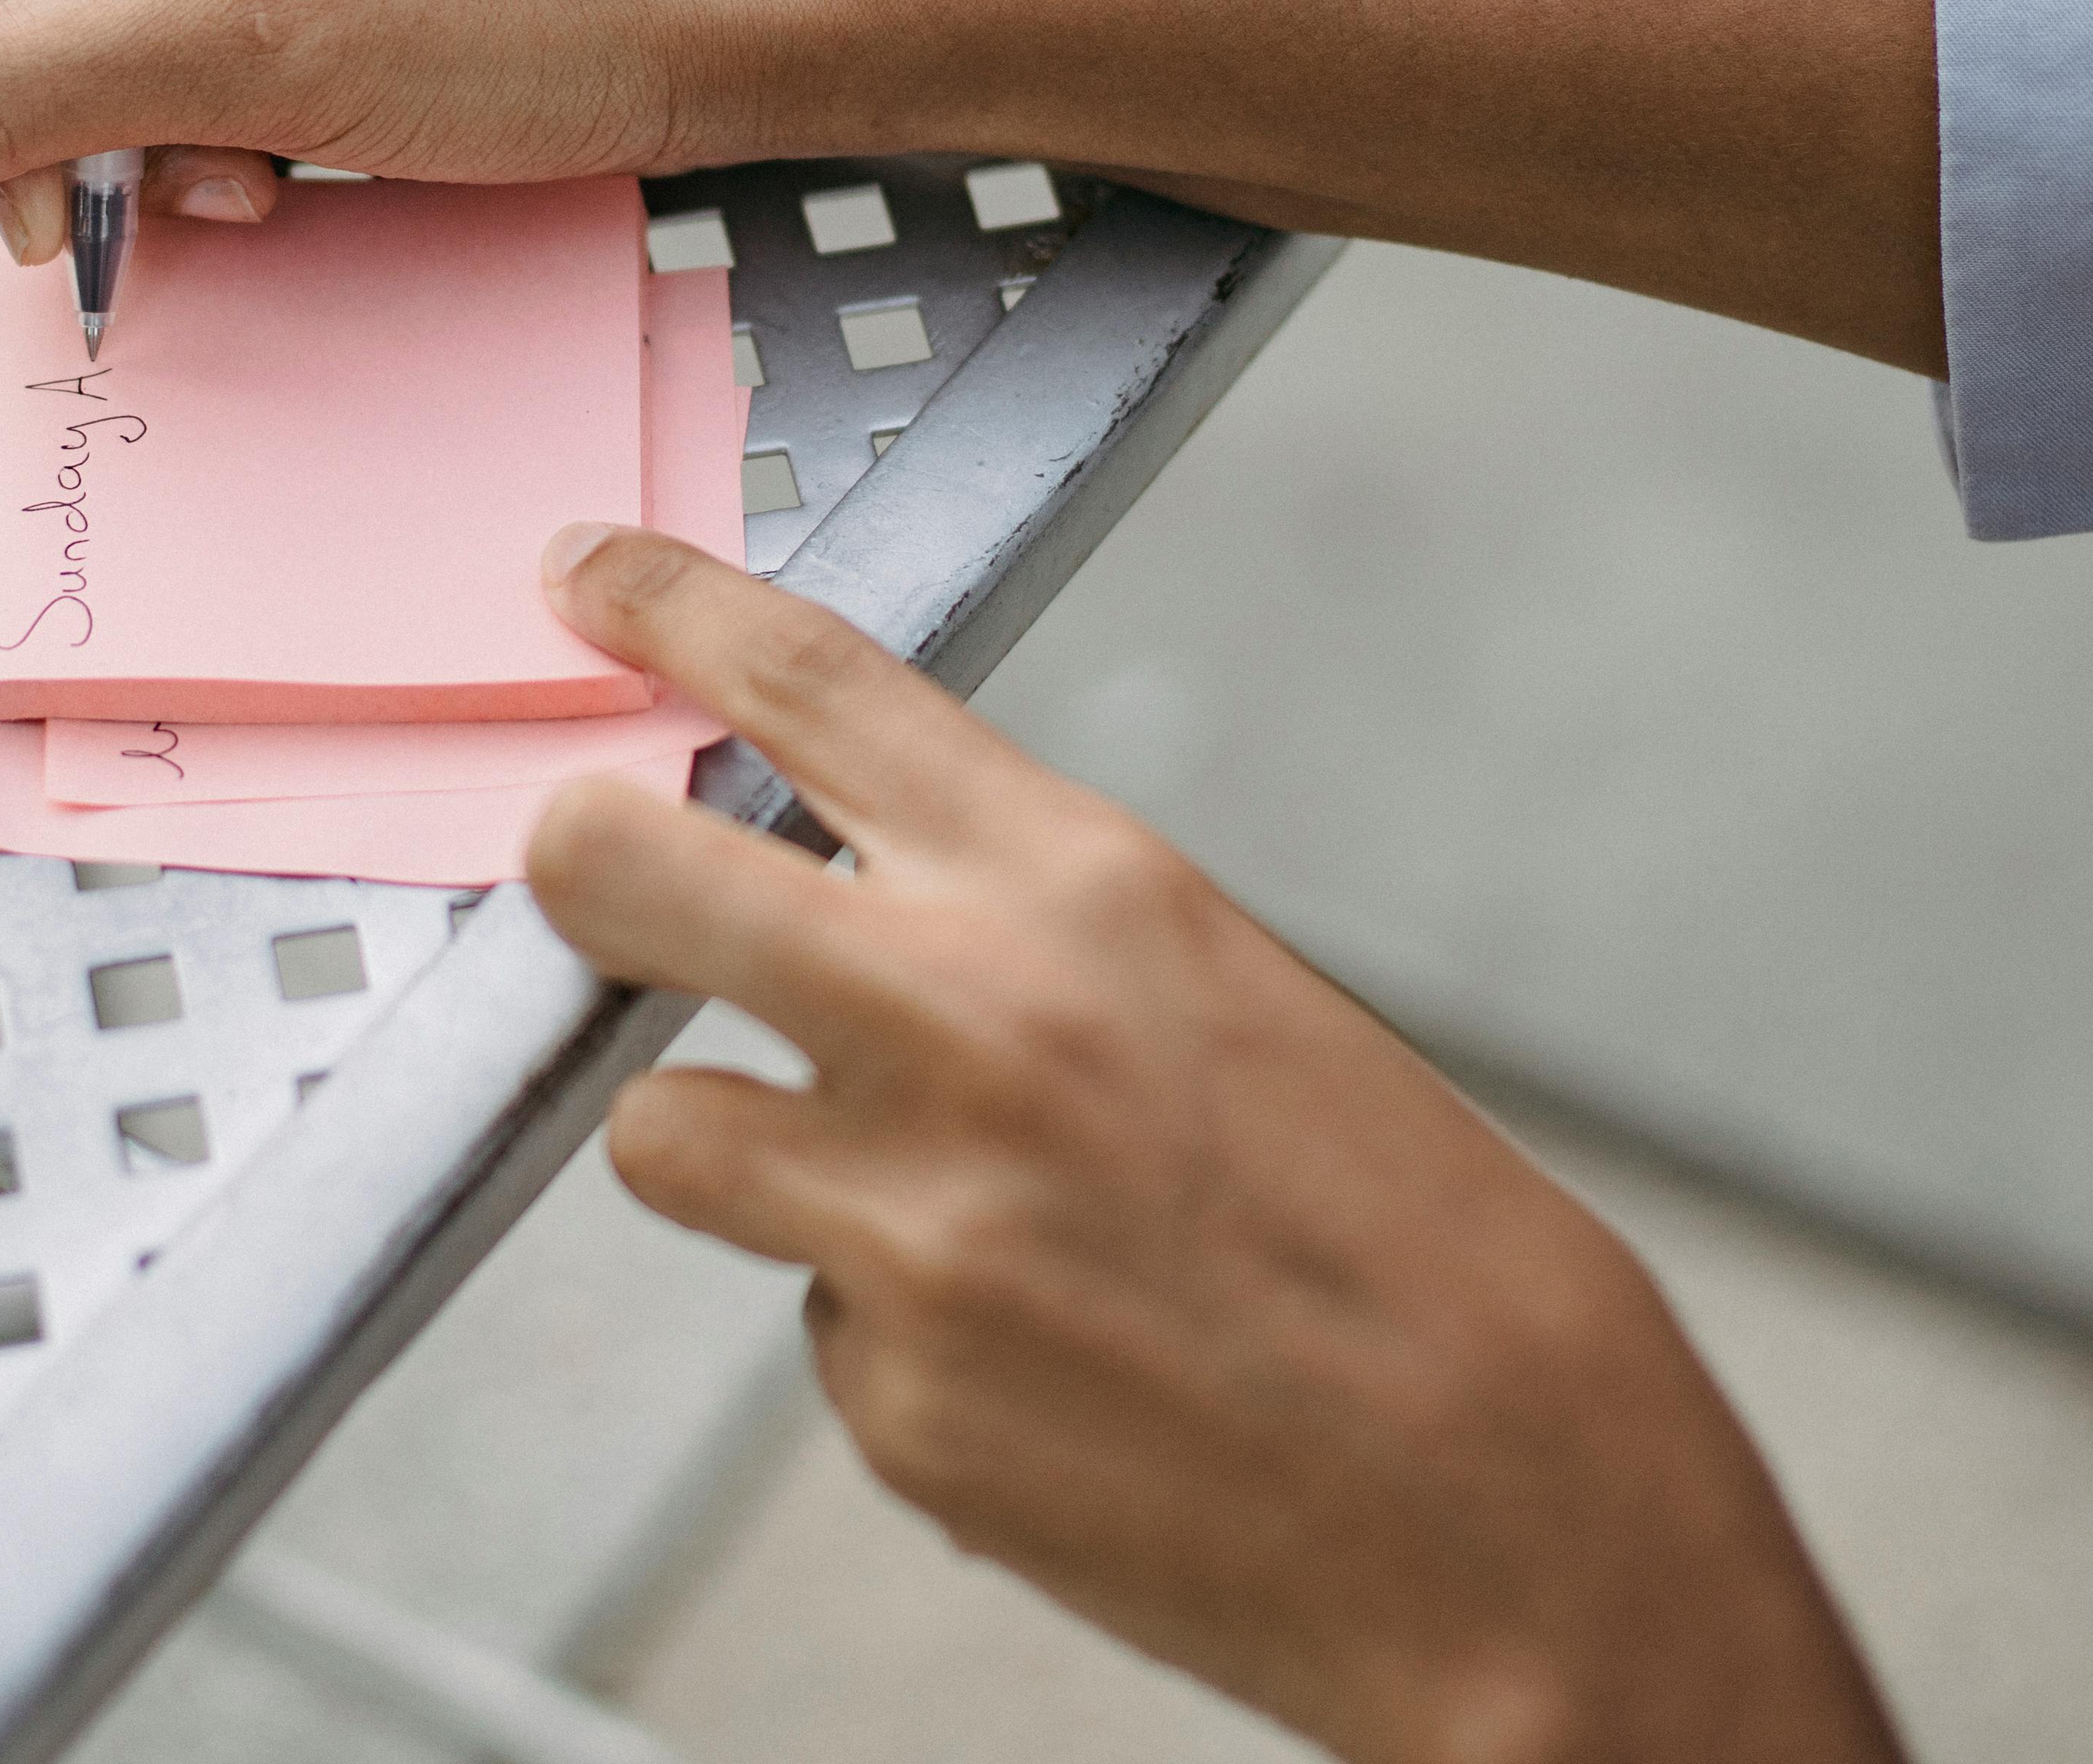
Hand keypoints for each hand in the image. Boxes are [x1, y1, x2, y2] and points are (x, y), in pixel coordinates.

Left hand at [524, 527, 1901, 1763]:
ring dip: (740, 1151)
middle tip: (574, 869)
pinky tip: (1054, 1369)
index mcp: (1083, 887)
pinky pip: (816, 1320)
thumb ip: (1006, 921)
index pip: (810, 684)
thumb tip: (804, 891)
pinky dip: (901, 1333)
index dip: (664, 608)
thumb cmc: (1400, 1239)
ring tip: (933, 1212)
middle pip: (623, 874)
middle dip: (570, 857)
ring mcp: (909, 1223)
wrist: (1522, 1512)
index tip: (581, 578)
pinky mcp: (892, 1399)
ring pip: (666, 1134)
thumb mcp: (1212, 986)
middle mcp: (968, 1025)